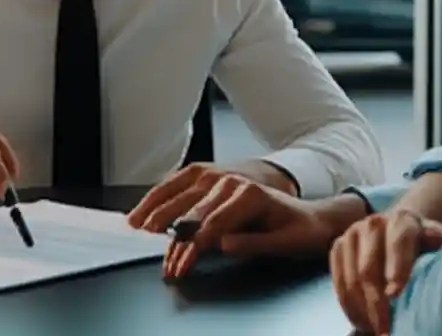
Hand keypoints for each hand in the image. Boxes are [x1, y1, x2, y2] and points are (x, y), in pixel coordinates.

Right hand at [129, 169, 346, 278]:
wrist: (305, 211)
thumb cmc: (296, 229)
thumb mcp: (285, 241)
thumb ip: (252, 243)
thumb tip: (220, 244)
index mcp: (248, 194)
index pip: (212, 225)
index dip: (193, 248)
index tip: (180, 265)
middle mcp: (228, 181)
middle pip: (190, 209)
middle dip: (170, 235)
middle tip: (157, 254)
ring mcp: (215, 175)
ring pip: (178, 193)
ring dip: (156, 212)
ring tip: (137, 227)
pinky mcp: (206, 175)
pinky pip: (175, 184)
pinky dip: (158, 196)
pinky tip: (145, 208)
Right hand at [329, 210, 441, 335]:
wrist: (401, 231)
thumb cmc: (426, 245)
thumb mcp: (440, 243)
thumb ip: (439, 245)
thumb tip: (438, 247)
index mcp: (402, 220)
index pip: (398, 245)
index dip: (397, 270)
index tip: (395, 295)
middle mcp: (373, 223)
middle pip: (369, 269)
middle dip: (377, 304)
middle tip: (386, 330)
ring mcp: (352, 234)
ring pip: (351, 279)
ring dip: (361, 310)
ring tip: (375, 330)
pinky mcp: (338, 246)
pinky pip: (338, 282)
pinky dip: (348, 305)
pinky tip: (361, 321)